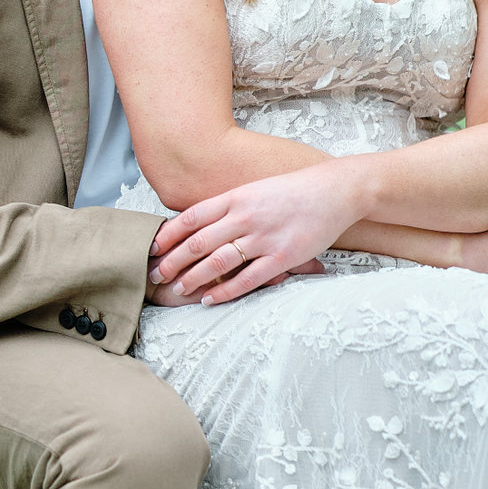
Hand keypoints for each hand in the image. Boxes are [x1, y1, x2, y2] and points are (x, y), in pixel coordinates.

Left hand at [150, 162, 361, 303]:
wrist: (335, 190)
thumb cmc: (294, 190)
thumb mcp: (256, 189)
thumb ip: (230, 206)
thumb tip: (199, 223)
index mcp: (237, 196)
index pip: (192, 217)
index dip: (169, 235)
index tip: (151, 248)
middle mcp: (246, 216)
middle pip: (199, 242)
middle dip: (173, 261)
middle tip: (155, 275)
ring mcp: (264, 237)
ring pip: (218, 262)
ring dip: (193, 278)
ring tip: (177, 290)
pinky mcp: (283, 257)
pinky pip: (247, 279)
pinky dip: (225, 291)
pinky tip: (210, 299)